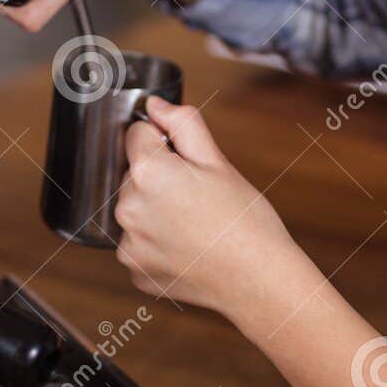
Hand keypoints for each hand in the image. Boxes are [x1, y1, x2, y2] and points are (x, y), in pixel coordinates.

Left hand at [114, 96, 299, 316]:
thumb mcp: (218, 161)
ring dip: (155, 210)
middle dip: (159, 177)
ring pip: (135, 209)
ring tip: (194, 223)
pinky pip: (139, 243)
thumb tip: (154, 106)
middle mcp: (128, 208)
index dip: (163, 141)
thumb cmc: (245, 220)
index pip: (136, 135)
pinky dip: (157, 242)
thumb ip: (182, 124)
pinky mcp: (135, 270)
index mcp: (148, 172)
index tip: (187, 161)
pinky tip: (187, 246)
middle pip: (133, 174)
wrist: (258, 280)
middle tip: (198, 195)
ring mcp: (129, 244)